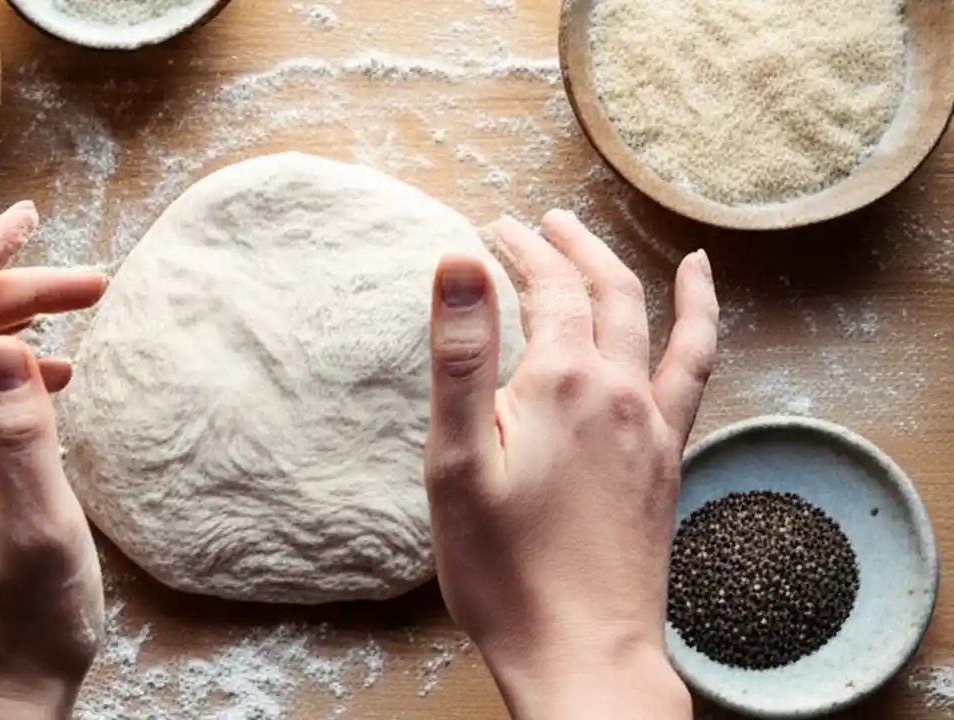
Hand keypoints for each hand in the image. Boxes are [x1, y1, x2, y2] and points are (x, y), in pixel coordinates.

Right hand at [425, 211, 717, 718]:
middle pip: (598, 291)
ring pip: (646, 316)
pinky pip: (693, 363)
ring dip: (616, 268)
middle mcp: (619, 390)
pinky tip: (697, 290)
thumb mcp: (458, 463)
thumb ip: (460, 358)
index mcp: (562, 385)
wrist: (582, 651)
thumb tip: (459, 263)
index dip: (515, 250)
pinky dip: (698, 315)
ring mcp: (653, 422)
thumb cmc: (505, 570)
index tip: (486, 231)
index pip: (543, 287)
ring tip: (589, 236)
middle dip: (562, 247)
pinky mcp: (668, 456)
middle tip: (531, 223)